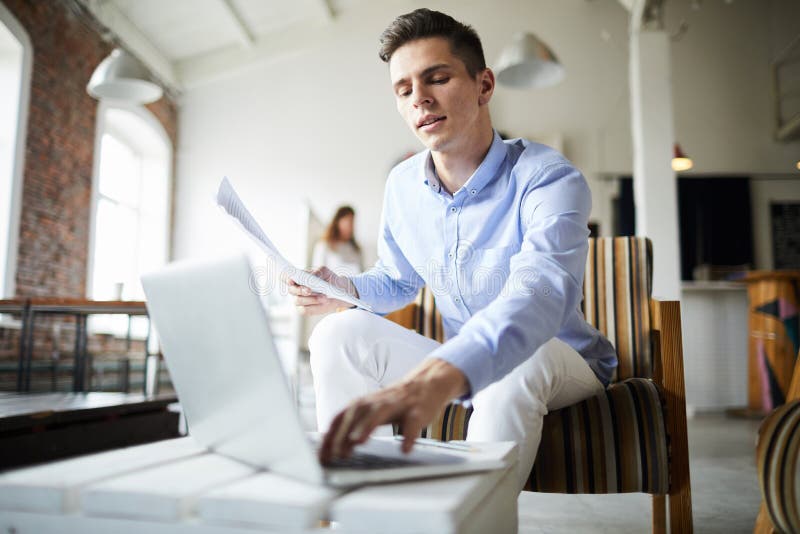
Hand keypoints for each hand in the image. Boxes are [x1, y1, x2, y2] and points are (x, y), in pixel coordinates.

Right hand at [286, 266, 358, 314]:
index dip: (286, 278)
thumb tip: (310, 276)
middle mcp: (296, 289)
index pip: (286, 277)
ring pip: (298, 301)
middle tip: (309, 290)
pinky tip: (322, 304)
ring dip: (311, 299)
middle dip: (300, 290)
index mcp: (298, 277)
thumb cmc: (330, 280)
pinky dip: (314, 307)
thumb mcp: (326, 272)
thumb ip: (318, 272)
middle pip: (291, 290)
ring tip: (324, 297)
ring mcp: (299, 300)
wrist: (339, 292)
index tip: (291, 280)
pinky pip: (305, 310)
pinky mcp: (304, 309)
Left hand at [318, 359, 467, 462]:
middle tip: (336, 454)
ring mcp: (398, 404)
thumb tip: (331, 446)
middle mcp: (378, 401)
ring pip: (379, 413)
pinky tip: (405, 449)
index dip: (330, 436)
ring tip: (358, 443)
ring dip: (367, 426)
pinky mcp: (417, 411)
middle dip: (344, 434)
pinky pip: (412, 423)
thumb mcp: (372, 410)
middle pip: (356, 414)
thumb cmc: (396, 403)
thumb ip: (354, 424)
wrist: (428, 383)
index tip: (322, 456)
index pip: (341, 418)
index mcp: (364, 403)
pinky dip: (408, 436)